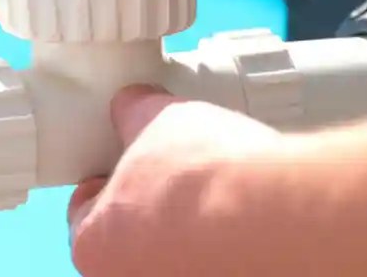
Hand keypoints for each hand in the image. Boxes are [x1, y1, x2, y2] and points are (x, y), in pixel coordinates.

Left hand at [68, 85, 284, 276]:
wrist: (283, 216)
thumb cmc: (206, 174)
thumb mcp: (157, 118)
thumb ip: (134, 115)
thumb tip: (130, 105)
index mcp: (94, 246)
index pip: (83, 213)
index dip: (106, 183)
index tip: (126, 169)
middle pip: (128, 241)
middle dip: (149, 209)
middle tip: (175, 180)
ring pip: (173, 258)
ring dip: (189, 234)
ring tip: (217, 200)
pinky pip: (217, 265)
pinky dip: (226, 252)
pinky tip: (245, 225)